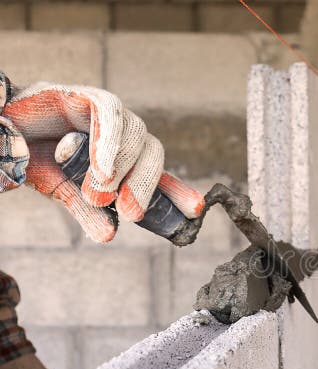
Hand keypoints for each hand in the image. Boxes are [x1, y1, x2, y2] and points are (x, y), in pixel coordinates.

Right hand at [0, 71, 204, 242]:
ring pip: (137, 135)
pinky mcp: (87, 95)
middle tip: (132, 213)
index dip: (178, 190)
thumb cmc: (33, 155)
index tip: (195, 210)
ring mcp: (107, 112)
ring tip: (101, 194)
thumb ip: (88, 210)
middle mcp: (123, 134)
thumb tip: (108, 236)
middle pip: (154, 152)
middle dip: (146, 185)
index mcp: (123, 158)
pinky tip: (102, 168)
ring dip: (123, 169)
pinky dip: (109, 143)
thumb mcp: (63, 190)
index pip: (159, 172)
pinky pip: (109, 114)